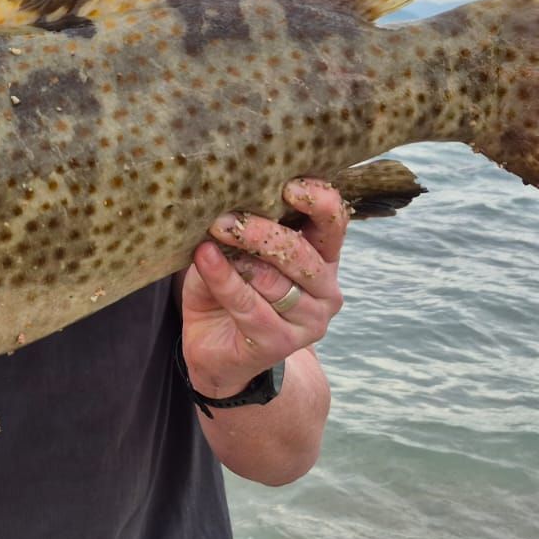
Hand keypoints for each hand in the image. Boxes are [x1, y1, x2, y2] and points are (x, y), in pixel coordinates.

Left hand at [181, 178, 345, 400]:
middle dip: (263, 232)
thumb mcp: (236, 254)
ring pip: (275, 281)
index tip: (289, 185)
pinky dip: (223, 279)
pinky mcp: (280, 343)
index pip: (334, 223)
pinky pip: (248, 304)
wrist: (217, 352)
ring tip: (212, 236)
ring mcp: (309, 321)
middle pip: (300, 253)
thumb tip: (224, 202)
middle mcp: (325, 290)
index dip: (318, 201)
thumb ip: (241, 231)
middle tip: (226, 219)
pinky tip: (205, 258)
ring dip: (240, 256)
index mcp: (322, 259)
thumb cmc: (228, 292)